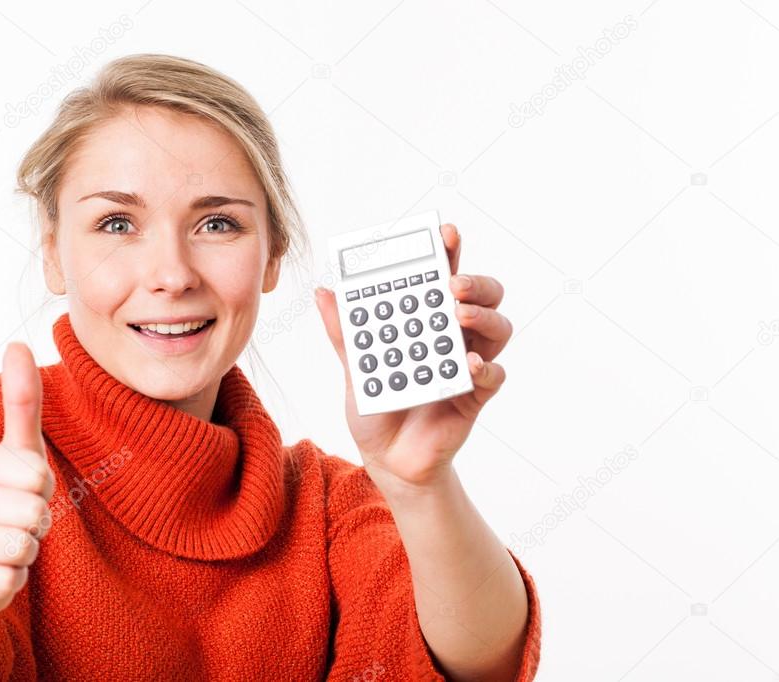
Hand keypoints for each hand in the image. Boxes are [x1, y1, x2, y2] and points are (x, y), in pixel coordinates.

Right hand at [0, 343, 54, 617]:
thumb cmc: (4, 502)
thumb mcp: (20, 452)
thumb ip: (22, 401)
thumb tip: (18, 342)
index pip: (36, 475)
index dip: (43, 489)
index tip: (24, 491)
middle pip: (32, 512)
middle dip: (38, 522)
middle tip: (18, 522)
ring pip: (23, 546)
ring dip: (28, 550)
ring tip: (8, 545)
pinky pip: (11, 579)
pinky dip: (14, 578)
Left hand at [315, 223, 511, 497]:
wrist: (386, 461)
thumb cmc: (375, 409)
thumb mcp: (354, 368)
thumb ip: (345, 332)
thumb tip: (323, 291)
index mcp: (425, 321)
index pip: (442, 278)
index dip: (447, 252)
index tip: (444, 232)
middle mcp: (452, 336)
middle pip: (482, 295)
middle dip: (473, 280)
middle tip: (451, 282)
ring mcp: (467, 364)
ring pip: (497, 328)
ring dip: (482, 314)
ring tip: (457, 313)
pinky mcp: (476, 397)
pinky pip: (494, 376)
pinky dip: (485, 366)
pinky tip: (468, 363)